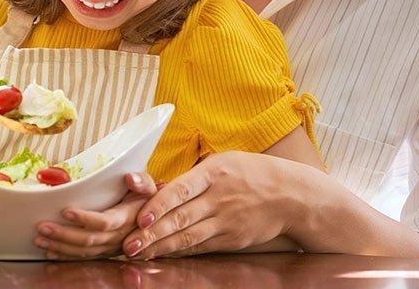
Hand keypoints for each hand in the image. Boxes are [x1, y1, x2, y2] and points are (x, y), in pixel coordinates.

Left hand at [33, 173, 158, 258]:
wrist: (155, 220)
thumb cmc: (146, 198)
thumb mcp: (148, 187)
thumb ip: (141, 181)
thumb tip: (130, 177)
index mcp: (128, 218)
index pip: (105, 222)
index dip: (85, 219)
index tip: (66, 211)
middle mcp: (119, 236)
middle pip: (89, 239)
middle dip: (64, 234)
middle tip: (42, 226)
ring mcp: (111, 247)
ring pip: (84, 251)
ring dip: (60, 246)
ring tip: (40, 239)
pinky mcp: (105, 252)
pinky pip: (84, 257)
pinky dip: (65, 256)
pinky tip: (50, 252)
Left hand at [123, 151, 304, 258]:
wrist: (291, 194)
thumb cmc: (249, 173)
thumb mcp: (221, 163)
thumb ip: (191, 178)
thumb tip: (153, 189)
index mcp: (214, 173)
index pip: (181, 190)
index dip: (159, 205)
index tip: (140, 218)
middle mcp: (220, 198)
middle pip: (181, 218)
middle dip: (151, 234)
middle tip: (127, 245)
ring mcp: (227, 222)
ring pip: (188, 237)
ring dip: (160, 247)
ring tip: (137, 253)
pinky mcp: (233, 240)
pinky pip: (201, 247)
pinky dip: (180, 252)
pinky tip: (161, 255)